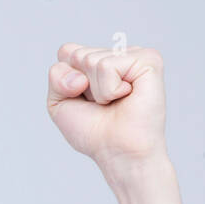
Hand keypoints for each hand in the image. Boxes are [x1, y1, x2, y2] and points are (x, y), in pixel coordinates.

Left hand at [46, 43, 167, 174]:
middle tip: (103, 104)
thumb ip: (56, 76)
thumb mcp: (58, 103)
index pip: (66, 51)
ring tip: (114, 102)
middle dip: (80, 86)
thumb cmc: (93, 131)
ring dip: (97, 91)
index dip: (65, 81)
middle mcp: (117, 54)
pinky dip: (109, 89)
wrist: (116, 151)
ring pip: (90, 60)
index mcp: (99, 59)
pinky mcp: (148, 60)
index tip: (83, 99)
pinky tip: (126, 96)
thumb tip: (81, 74)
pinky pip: (108, 66)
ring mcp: (134, 55)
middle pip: (76, 54)